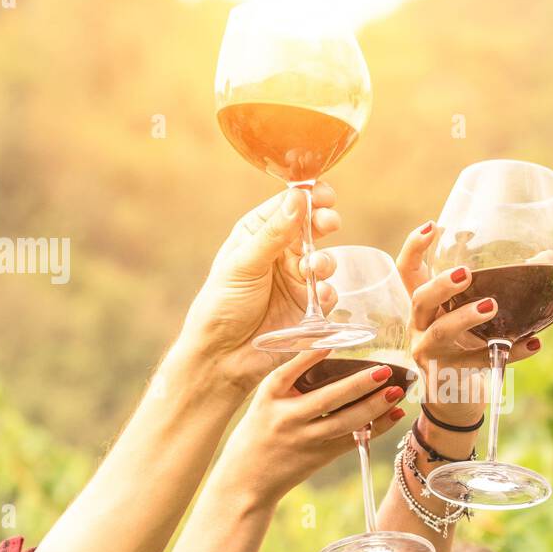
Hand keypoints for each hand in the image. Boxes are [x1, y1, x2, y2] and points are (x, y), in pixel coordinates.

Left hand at [181, 183, 342, 390]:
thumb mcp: (244, 264)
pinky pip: (328, 293)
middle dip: (324, 223)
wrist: (222, 356)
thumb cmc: (222, 305)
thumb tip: (299, 197)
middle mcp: (280, 254)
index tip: (325, 194)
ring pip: (324, 260)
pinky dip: (327, 292)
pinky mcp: (308, 308)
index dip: (309, 197)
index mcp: (258, 234)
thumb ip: (274, 234)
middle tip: (330, 223)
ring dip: (325, 260)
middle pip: (312, 229)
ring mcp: (296, 280)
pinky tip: (319, 296)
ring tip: (317, 268)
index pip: (288, 207)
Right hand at [226, 346, 408, 503]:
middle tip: (384, 370)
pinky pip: (353, 440)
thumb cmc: (258, 432)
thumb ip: (291, 380)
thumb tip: (329, 351)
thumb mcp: (264, 401)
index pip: (288, 372)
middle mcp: (288, 418)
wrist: (246, 481)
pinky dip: (377, 428)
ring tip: (396, 391)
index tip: (330, 342)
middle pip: (328, 399)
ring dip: (374, 407)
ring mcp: (306, 440)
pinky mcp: (320, 456)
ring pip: (346, 422)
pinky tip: (395, 414)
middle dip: (359, 384)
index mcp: (269, 398)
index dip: (309, 357)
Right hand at [395, 222, 541, 426]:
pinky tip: (534, 343)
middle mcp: (420, 327)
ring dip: (465, 317)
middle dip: (441, 284)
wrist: (453, 400)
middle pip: (420, 299)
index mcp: (424, 306)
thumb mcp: (471, 317)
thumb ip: (500, 288)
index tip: (433, 226)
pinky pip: (481, 362)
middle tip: (465, 273)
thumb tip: (548, 257)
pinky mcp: (449, 377)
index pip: (407, 271)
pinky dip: (511, 352)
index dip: (414, 248)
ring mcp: (431, 354)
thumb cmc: (465, 347)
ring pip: (442, 332)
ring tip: (491, 306)